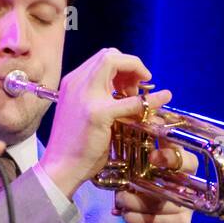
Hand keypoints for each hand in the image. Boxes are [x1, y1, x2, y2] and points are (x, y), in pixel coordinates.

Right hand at [40, 48, 172, 198]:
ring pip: (115, 62)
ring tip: (141, 93)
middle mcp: (76, 83)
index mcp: (73, 82)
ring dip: (136, 73)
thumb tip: (127, 92)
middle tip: (140, 84)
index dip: (123, 65)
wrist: (60, 167)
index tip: (132, 83)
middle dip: (131, 64)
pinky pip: (131, 101)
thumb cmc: (73, 145)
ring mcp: (86, 96)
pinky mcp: (98, 113)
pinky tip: (163, 98)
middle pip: (109, 55)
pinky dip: (149, 99)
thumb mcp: (82, 113)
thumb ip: (99, 98)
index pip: (102, 58)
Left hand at [113, 142, 196, 222]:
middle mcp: (188, 182)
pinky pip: (160, 222)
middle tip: (131, 180)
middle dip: (154, 181)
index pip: (185, 157)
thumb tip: (120, 139)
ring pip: (164, 203)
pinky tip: (126, 215)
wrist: (156, 222)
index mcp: (181, 163)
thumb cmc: (146, 186)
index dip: (170, 156)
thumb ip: (138, 154)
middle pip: (182, 178)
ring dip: (138, 202)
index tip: (152, 157)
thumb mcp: (143, 167)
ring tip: (120, 199)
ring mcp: (187, 204)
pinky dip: (139, 219)